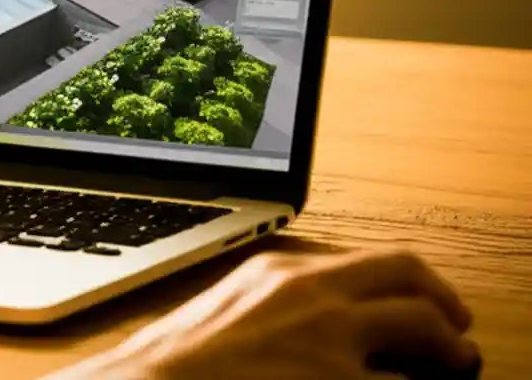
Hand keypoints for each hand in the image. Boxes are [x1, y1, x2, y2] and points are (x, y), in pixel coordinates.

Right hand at [45, 249, 477, 379]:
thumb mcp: (232, 313)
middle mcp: (312, 293)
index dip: (413, 285)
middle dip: (445, 306)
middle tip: (454, 335)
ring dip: (451, 353)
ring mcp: (330, 341)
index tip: (423, 304)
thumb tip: (328, 328)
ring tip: (455, 369)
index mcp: (282, 270)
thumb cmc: (174, 363)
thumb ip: (281, 308)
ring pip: (427, 331)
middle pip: (410, 277)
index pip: (374, 261)